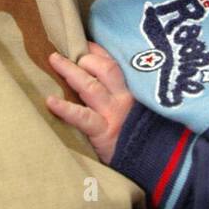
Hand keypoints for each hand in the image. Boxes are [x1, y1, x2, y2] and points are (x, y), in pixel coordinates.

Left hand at [46, 41, 135, 164]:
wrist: (158, 165)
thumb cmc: (144, 139)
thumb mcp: (139, 114)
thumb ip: (123, 98)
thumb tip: (97, 83)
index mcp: (133, 92)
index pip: (114, 64)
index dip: (98, 51)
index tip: (84, 42)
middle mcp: (124, 99)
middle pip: (105, 69)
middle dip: (85, 58)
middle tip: (65, 52)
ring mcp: (114, 115)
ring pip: (91, 87)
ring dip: (71, 72)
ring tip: (54, 61)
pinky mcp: (104, 133)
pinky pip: (83, 118)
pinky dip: (65, 109)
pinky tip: (50, 101)